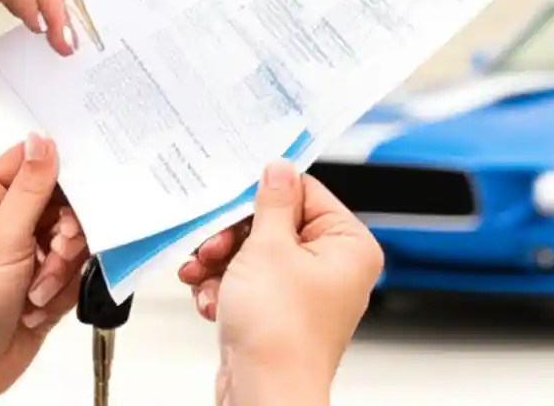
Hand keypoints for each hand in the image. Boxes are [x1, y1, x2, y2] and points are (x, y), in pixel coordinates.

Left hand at [0, 133, 89, 402]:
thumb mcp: (2, 235)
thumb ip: (31, 186)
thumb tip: (43, 140)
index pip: (31, 163)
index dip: (60, 170)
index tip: (81, 184)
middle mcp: (6, 220)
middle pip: (64, 202)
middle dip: (66, 232)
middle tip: (56, 248)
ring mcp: (27, 250)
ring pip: (75, 237)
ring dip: (62, 266)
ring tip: (38, 288)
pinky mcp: (46, 278)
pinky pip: (77, 268)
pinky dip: (63, 287)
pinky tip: (38, 304)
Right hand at [178, 162, 383, 405]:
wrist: (264, 396)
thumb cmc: (280, 334)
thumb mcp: (269, 248)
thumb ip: (272, 202)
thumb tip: (279, 170)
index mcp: (350, 244)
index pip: (307, 193)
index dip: (264, 196)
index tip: (233, 200)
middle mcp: (336, 268)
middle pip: (276, 225)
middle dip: (234, 236)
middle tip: (212, 245)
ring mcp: (307, 293)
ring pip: (256, 255)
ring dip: (222, 263)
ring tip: (202, 274)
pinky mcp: (281, 315)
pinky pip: (249, 285)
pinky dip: (224, 289)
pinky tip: (210, 300)